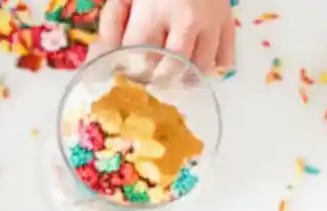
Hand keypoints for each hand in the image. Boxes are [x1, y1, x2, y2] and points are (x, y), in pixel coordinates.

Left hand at [95, 0, 234, 73]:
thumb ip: (111, 26)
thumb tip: (98, 61)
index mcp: (155, 11)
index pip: (139, 57)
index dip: (128, 72)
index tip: (123, 78)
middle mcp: (187, 19)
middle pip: (171, 67)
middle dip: (155, 81)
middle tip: (146, 84)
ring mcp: (212, 20)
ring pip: (200, 67)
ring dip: (183, 79)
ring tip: (169, 81)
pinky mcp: (228, 19)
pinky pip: (225, 54)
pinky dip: (214, 68)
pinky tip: (197, 72)